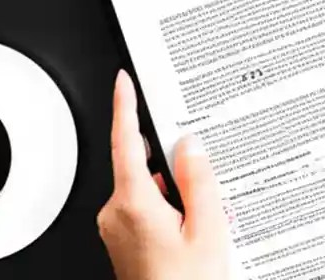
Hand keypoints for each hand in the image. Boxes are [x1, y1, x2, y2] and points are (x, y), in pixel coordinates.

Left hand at [98, 70, 231, 279]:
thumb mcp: (208, 230)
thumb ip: (199, 181)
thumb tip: (190, 147)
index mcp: (133, 203)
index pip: (125, 141)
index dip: (124, 107)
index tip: (123, 82)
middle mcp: (117, 213)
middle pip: (140, 165)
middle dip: (170, 161)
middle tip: (199, 165)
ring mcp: (117, 230)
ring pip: (145, 189)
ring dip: (173, 191)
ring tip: (206, 213)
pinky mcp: (124, 242)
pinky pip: (145, 208)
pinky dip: (168, 207)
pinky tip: (194, 225)